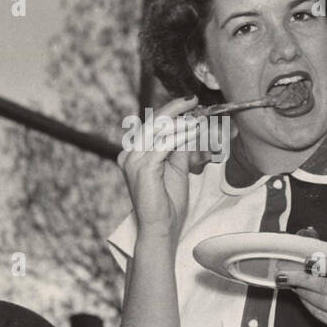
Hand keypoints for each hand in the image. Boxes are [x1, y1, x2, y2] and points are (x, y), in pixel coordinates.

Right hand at [116, 96, 208, 240]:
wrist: (162, 227)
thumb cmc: (168, 202)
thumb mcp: (177, 168)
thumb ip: (179, 148)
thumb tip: (190, 127)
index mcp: (134, 153)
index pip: (152, 126)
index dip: (171, 112)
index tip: (190, 103)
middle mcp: (129, 154)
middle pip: (152, 123)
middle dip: (174, 110)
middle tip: (193, 100)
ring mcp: (132, 161)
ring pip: (157, 131)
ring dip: (180, 121)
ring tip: (198, 114)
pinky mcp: (142, 168)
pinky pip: (163, 145)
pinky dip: (179, 135)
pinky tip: (192, 130)